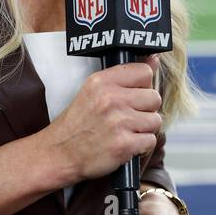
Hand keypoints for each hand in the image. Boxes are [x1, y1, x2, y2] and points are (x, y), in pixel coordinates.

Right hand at [42, 54, 162, 185]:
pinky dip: (141, 146)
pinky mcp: (124, 145)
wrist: (60, 154)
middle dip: (146, 110)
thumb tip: (154, 60)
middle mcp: (111, 99)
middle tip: (129, 118)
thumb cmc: (77, 123)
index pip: (144, 72)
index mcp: (102, 81)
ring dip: (145, 129)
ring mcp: (118, 122)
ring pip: (155, 120)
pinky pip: (151, 141)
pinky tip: (126, 145)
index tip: (133, 96)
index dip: (143, 86)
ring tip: (127, 132)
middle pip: (154, 97)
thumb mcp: (93, 91)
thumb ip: (124, 76)